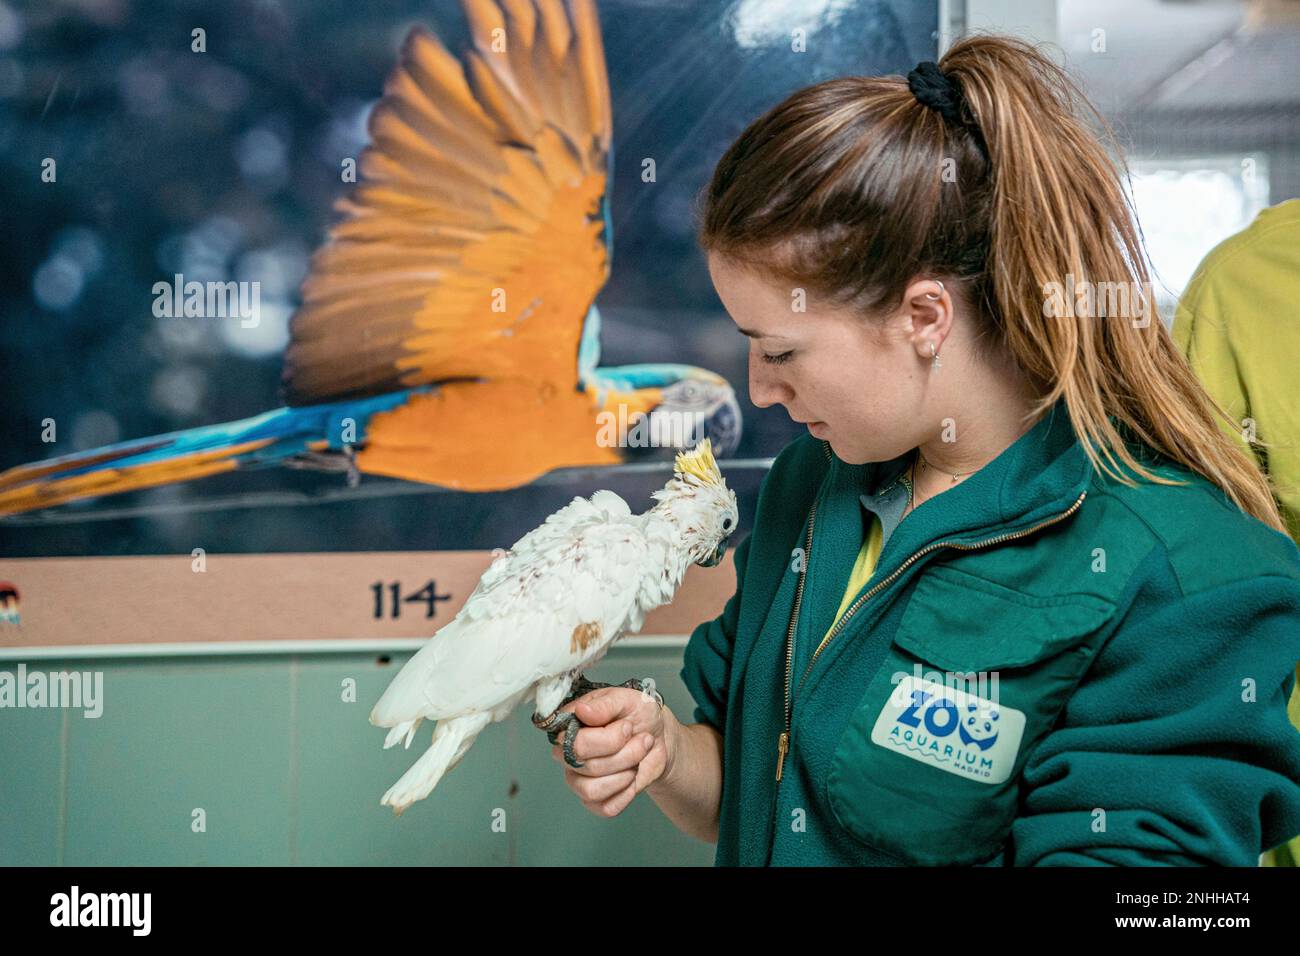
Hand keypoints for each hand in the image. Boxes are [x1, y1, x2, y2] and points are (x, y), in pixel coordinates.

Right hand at [550, 686, 671, 817]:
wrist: (658, 738)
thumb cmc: (638, 715)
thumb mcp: (627, 699)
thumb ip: (604, 704)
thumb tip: (582, 711)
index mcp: (569, 725)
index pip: (574, 743)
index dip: (607, 739)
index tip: (627, 726)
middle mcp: (567, 752)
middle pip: (587, 766)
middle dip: (625, 754)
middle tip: (642, 740)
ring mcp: (577, 777)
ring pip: (593, 789)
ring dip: (626, 773)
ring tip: (638, 757)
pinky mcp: (592, 799)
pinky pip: (605, 807)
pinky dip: (626, 793)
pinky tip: (631, 777)